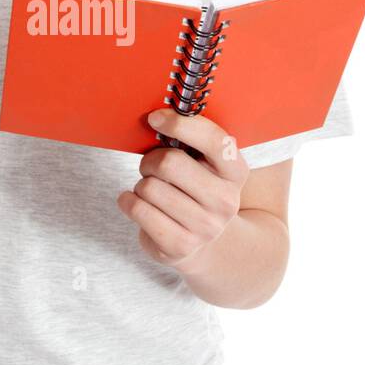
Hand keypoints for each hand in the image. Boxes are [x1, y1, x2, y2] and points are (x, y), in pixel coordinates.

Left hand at [116, 106, 249, 271]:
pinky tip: (137, 203)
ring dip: (141, 185)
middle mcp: (225, 201)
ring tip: (152, 191)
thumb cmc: (194, 190)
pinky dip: (128, 202)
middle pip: (169, 163)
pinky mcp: (180, 246)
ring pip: (149, 187)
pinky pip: (138, 210)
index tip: (155, 118)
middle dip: (150, 161)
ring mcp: (205, 227)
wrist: (203, 244)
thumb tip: (157, 117)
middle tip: (151, 167)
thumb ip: (189, 141)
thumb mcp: (203, 165)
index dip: (180, 123)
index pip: (214, 140)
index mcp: (235, 172)